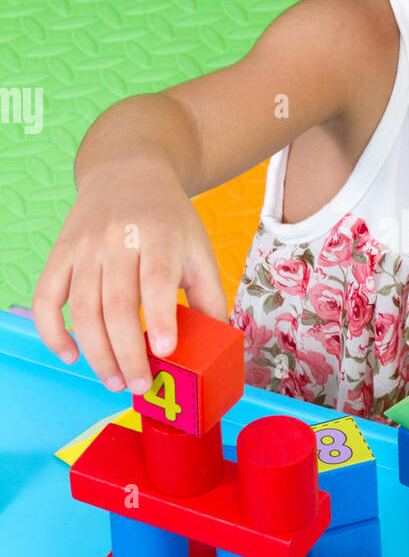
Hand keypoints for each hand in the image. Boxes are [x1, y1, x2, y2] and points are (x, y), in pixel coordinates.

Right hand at [32, 157, 227, 394]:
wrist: (126, 170)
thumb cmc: (168, 219)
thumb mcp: (198, 248)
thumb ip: (208, 296)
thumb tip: (214, 346)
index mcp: (159, 234)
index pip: (157, 279)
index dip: (160, 316)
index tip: (166, 351)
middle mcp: (117, 238)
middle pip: (117, 303)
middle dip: (127, 352)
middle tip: (140, 385)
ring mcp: (83, 246)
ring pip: (82, 308)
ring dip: (97, 353)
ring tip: (116, 381)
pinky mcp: (60, 254)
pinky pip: (47, 298)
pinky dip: (53, 332)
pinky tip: (72, 356)